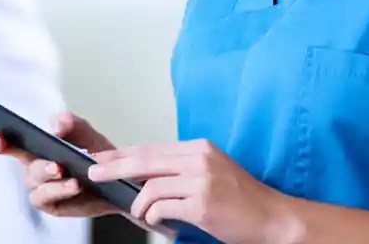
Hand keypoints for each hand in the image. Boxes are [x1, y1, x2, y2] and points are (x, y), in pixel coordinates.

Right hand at [0, 111, 118, 218]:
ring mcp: (40, 187)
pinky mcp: (50, 204)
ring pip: (35, 181)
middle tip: (55, 163)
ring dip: (51, 177)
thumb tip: (55, 126)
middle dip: (38, 163)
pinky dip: (60, 190)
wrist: (119, 181)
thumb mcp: (86, 134)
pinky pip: (46, 198)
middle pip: (25, 163)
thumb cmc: (97, 156)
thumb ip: (71, 124)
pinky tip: (74, 185)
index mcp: (34, 147)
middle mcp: (32, 167)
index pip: (9, 143)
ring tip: (67, 173)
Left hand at [88, 139, 297, 242]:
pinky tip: (158, 220)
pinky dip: (154, 216)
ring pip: (151, 186)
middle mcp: (199, 159)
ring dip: (139, 203)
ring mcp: (201, 181)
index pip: (150, 147)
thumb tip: (141, 172)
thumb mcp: (210, 171)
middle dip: (113, 167)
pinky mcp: (203, 205)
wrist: (274, 218)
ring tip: (140, 212)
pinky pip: (163, 208)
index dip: (122, 153)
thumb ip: (179, 167)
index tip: (101, 157)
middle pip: (144, 160)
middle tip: (94, 173)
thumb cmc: (241, 199)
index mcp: (198, 148)